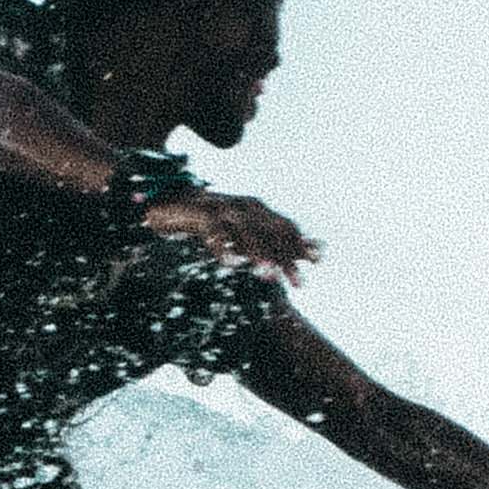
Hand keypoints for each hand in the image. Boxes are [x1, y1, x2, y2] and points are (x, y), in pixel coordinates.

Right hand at [140, 183, 317, 275]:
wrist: (169, 204)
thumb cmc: (214, 223)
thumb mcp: (247, 234)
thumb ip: (279, 242)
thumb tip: (320, 250)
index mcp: (257, 209)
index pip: (285, 227)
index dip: (300, 246)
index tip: (316, 265)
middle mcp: (243, 205)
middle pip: (270, 230)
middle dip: (285, 257)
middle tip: (298, 284)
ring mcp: (221, 206)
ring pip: (245, 229)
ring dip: (258, 253)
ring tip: (268, 276)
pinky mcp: (198, 211)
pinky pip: (212, 229)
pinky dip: (221, 245)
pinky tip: (230, 264)